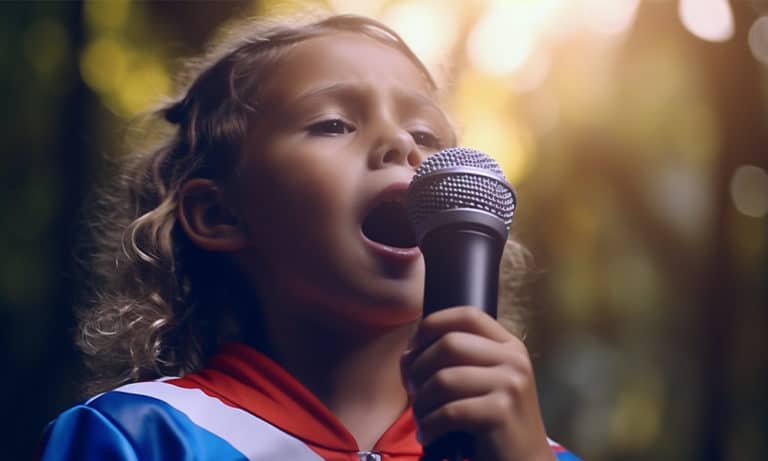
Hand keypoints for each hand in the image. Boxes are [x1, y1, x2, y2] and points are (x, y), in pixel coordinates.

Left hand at [400, 306, 555, 460]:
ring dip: (421, 401)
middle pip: (449, 344)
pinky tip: (428, 435)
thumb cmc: (492, 422)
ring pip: (444, 378)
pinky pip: (448, 411)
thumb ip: (458, 359)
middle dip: (418, 367)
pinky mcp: (501, 413)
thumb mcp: (484, 381)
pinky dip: (429, 425)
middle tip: (411, 390)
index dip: (432, 324)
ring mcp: (511, 385)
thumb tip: (408, 352)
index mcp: (509, 345)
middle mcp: (514, 359)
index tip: (413, 348)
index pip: (467, 315)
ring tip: (420, 417)